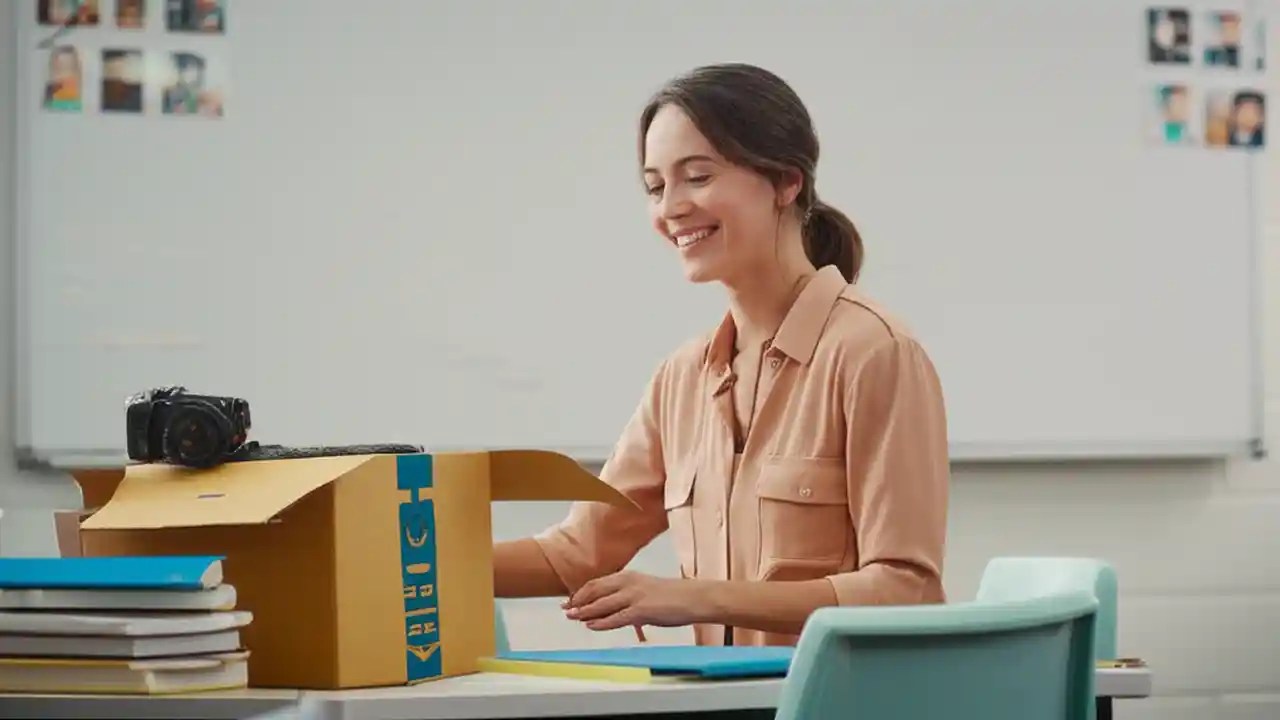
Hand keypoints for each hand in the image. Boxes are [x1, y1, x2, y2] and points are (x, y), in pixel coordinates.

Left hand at [563, 571, 707, 630]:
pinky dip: (601, 622)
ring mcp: (634, 596)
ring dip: (585, 612)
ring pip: (602, 604)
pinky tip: (591, 626)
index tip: (570, 600)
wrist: (692, 598)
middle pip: (595, 591)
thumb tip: (609, 607)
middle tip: (566, 610)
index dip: (581, 592)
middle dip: (578, 601)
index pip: (597, 583)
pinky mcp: (641, 611)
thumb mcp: (644, 589)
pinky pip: (616, 618)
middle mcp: (628, 583)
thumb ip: (626, 595)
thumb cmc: (671, 596)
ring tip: (573, 617)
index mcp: (627, 576)